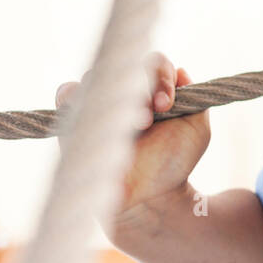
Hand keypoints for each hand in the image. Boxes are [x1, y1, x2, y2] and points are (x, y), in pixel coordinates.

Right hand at [55, 51, 211, 227]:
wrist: (150, 199)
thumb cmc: (173, 164)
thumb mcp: (196, 131)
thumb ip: (195, 100)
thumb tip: (181, 71)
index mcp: (153, 89)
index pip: (153, 63)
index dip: (161, 76)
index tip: (167, 104)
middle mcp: (125, 92)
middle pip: (124, 63)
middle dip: (140, 84)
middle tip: (152, 113)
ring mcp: (99, 103)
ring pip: (96, 75)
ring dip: (114, 93)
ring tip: (134, 124)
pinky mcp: (74, 121)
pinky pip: (66, 93)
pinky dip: (76, 95)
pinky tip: (99, 119)